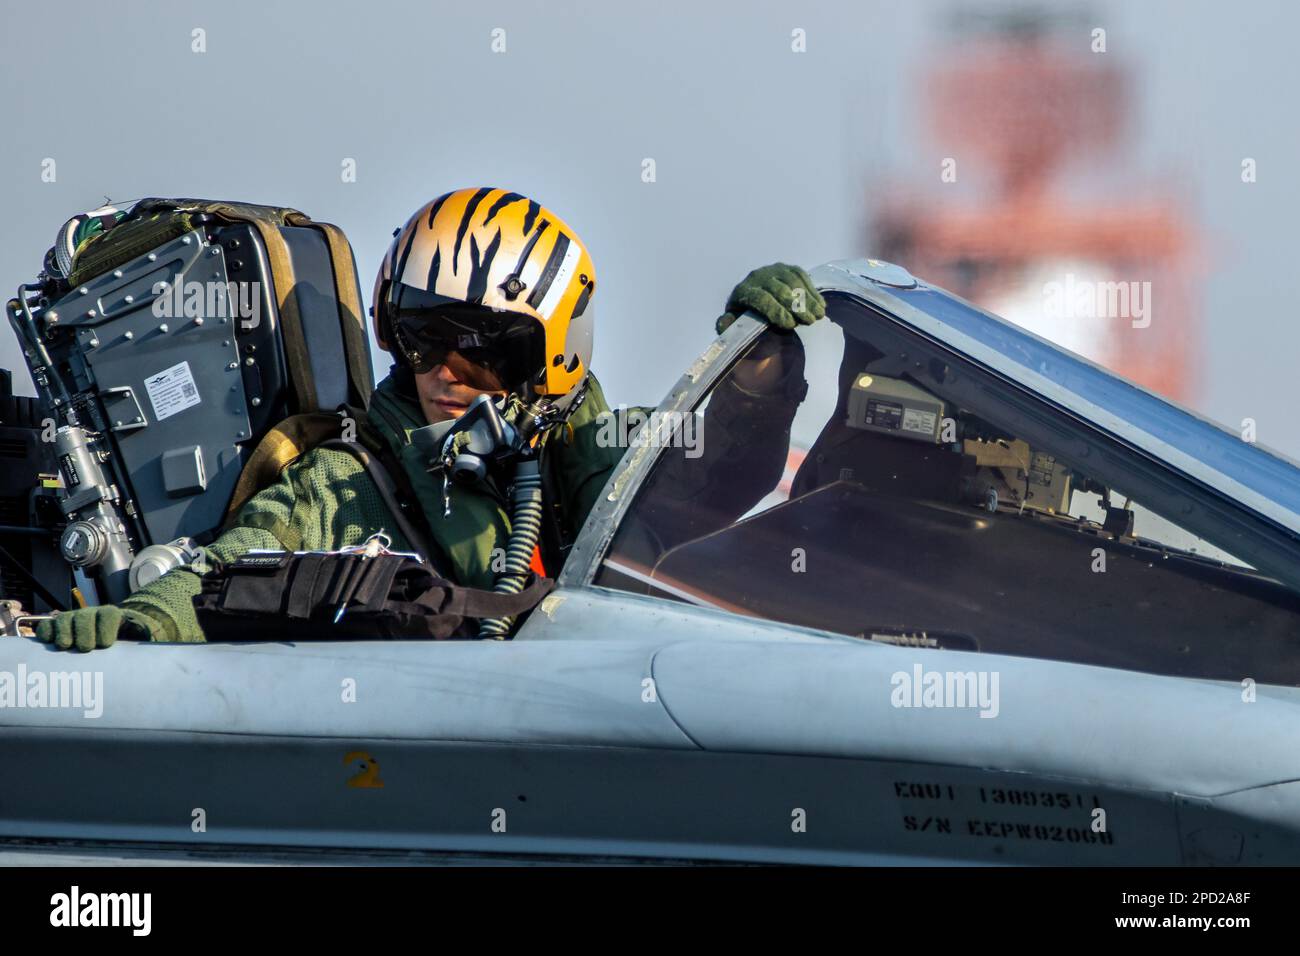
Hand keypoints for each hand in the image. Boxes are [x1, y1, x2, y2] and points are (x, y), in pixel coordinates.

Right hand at [35, 605, 157, 651]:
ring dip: (65, 632)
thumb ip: (144, 648)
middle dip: (85, 631)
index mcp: (112, 616)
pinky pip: (48, 626)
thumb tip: (165, 661)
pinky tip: (49, 642)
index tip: (106, 644)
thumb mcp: (134, 644)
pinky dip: (46, 633)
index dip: (106, 627)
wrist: (104, 639)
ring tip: (68, 646)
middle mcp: (91, 614)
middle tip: (87, 647)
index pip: (110, 614)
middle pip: (86, 617)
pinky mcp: (57, 627)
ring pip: (65, 619)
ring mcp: (73, 619)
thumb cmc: (120, 644)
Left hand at [716, 263, 825, 334]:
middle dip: (795, 306)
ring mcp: (773, 270)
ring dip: (807, 299)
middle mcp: (756, 277)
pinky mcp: (786, 268)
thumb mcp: (735, 327)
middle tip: (809, 321)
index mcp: (742, 292)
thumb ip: (728, 327)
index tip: (790, 325)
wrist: (756, 307)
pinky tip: (820, 304)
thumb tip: (723, 323)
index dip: (776, 311)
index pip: (760, 298)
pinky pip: (800, 275)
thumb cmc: (746, 321)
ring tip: (819, 315)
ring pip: (792, 281)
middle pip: (779, 289)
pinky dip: (811, 290)